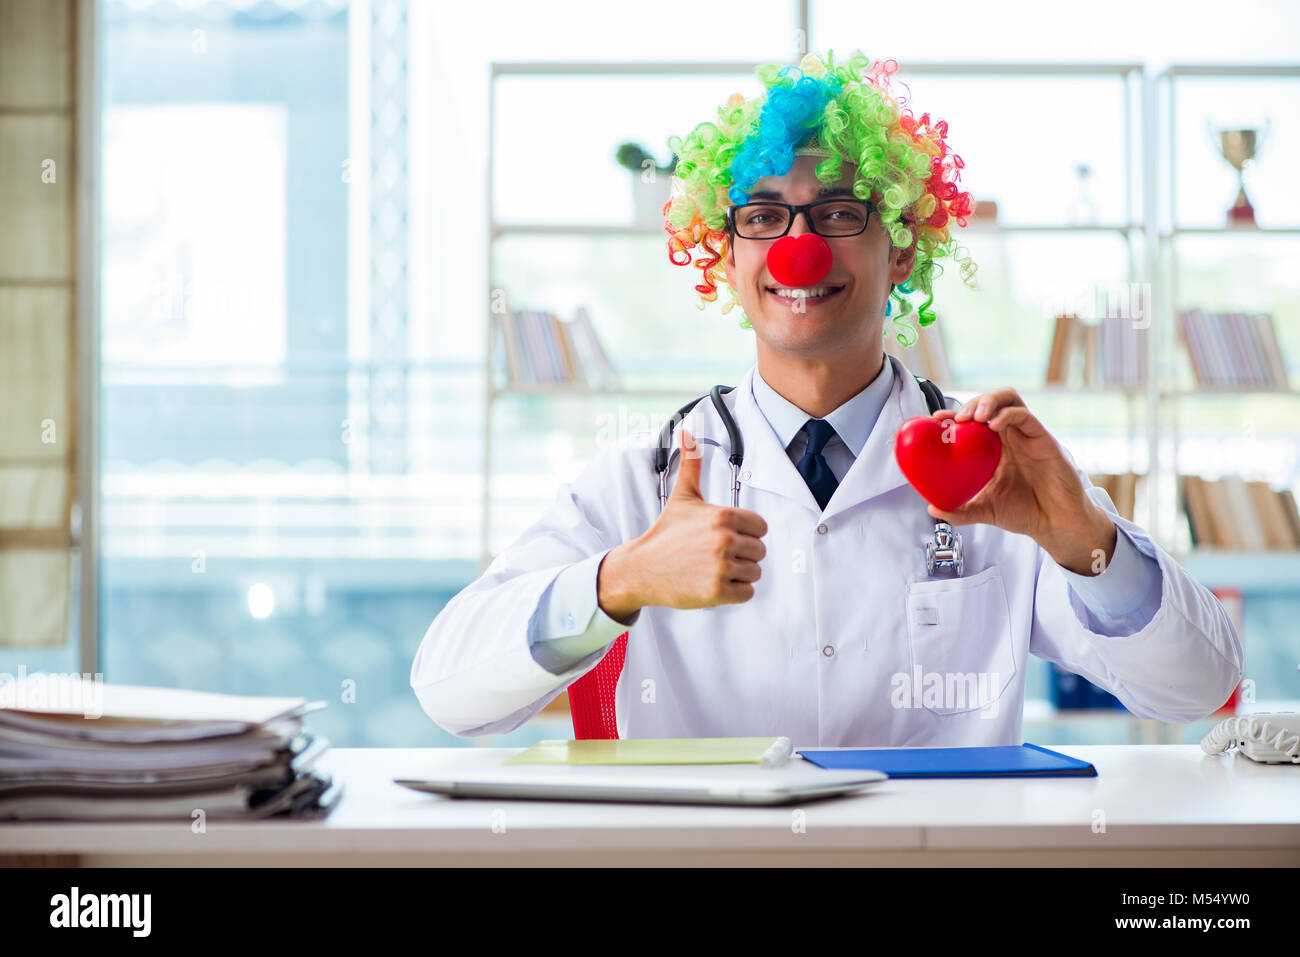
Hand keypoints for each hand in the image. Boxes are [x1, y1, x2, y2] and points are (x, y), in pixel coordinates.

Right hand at [598, 428, 767, 618]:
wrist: (641, 568)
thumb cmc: (666, 533)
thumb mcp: (683, 497)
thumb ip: (692, 465)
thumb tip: (687, 432)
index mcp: (723, 516)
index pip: (760, 527)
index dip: (745, 533)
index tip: (725, 536)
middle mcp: (724, 539)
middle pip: (759, 551)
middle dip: (742, 555)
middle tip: (715, 555)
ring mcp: (721, 566)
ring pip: (755, 573)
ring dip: (739, 574)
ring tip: (713, 569)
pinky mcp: (717, 591)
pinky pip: (747, 593)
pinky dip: (735, 592)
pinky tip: (714, 583)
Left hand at [925, 389, 1115, 572]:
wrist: (1054, 524)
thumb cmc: (1024, 513)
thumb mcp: (985, 511)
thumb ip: (960, 511)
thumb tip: (932, 509)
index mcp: (994, 448)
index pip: (972, 421)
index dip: (954, 414)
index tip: (936, 419)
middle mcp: (1010, 437)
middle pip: (990, 403)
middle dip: (971, 403)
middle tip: (958, 418)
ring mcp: (1026, 435)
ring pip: (1009, 400)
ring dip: (989, 401)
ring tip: (975, 417)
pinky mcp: (1043, 439)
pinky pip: (1025, 416)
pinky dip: (1007, 416)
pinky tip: (993, 425)